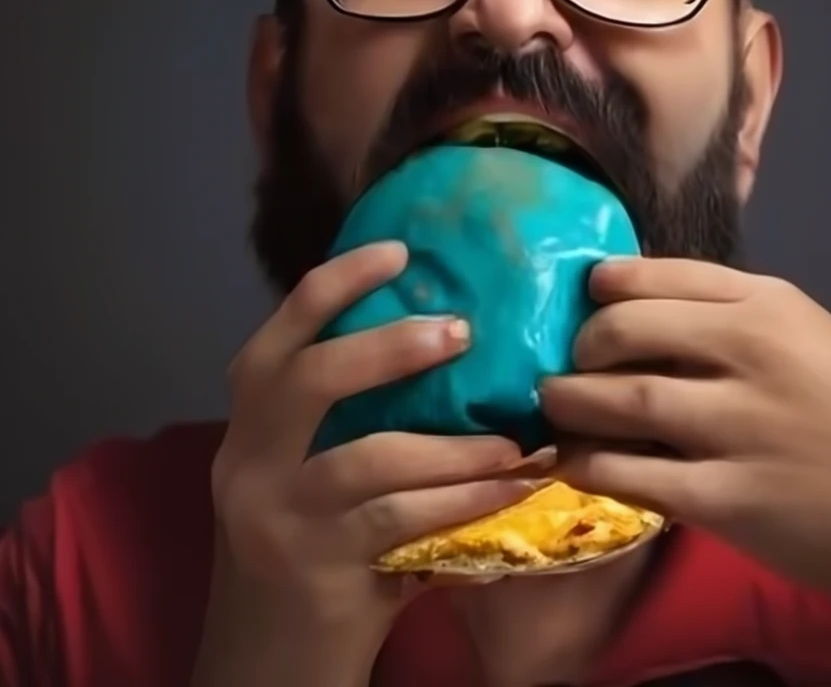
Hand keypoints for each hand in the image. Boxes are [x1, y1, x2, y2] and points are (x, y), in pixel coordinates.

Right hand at [190, 242, 530, 686]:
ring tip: (519, 439)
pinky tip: (510, 489)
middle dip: (387, 346)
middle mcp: (246, 461)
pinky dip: (463, 498)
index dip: (335, 284)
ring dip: (455, 446)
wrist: (266, 664)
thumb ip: (359, 422)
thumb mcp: (316, 477)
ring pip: (368, 457)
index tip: (398, 251)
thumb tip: (457, 357)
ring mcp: (274, 517)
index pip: (280, 334)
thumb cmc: (311, 550)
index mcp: (250, 425)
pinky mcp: (312, 569)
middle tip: (461, 330)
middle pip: (307, 377)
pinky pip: (400, 519)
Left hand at [542, 259, 830, 613]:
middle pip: (625, 331)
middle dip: (581, 345)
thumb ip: (721, 306)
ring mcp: (738, 428)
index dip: (603, 285)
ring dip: (570, 402)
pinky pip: (632, 474)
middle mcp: (749, 354)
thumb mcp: (799, 330)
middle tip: (568, 361)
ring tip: (554, 404)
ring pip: (621, 401)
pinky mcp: (727, 499)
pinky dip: (590, 465)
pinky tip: (573, 462)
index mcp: (766, 304)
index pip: (659, 274)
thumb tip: (623, 294)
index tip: (583, 299)